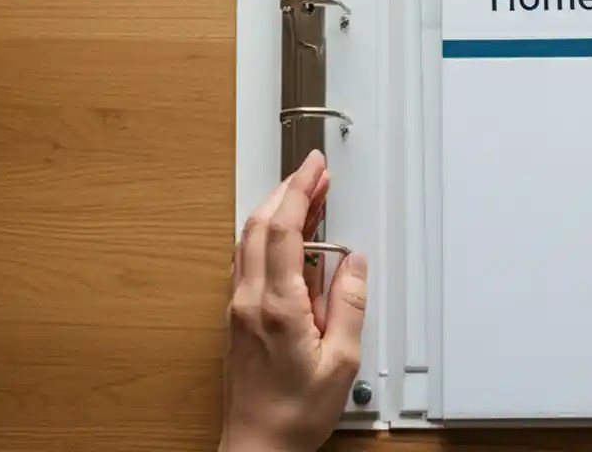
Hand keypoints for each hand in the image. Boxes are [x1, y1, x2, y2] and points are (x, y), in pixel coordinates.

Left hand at [221, 151, 368, 451]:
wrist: (257, 446)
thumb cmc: (294, 414)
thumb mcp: (342, 362)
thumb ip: (350, 305)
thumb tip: (355, 264)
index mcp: (277, 307)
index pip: (285, 231)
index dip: (300, 190)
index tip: (314, 167)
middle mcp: (249, 301)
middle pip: (261, 226)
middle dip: (288, 191)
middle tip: (314, 173)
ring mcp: (238, 308)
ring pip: (249, 240)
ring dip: (276, 211)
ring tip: (307, 197)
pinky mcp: (236, 317)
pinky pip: (248, 260)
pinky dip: (268, 236)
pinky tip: (288, 238)